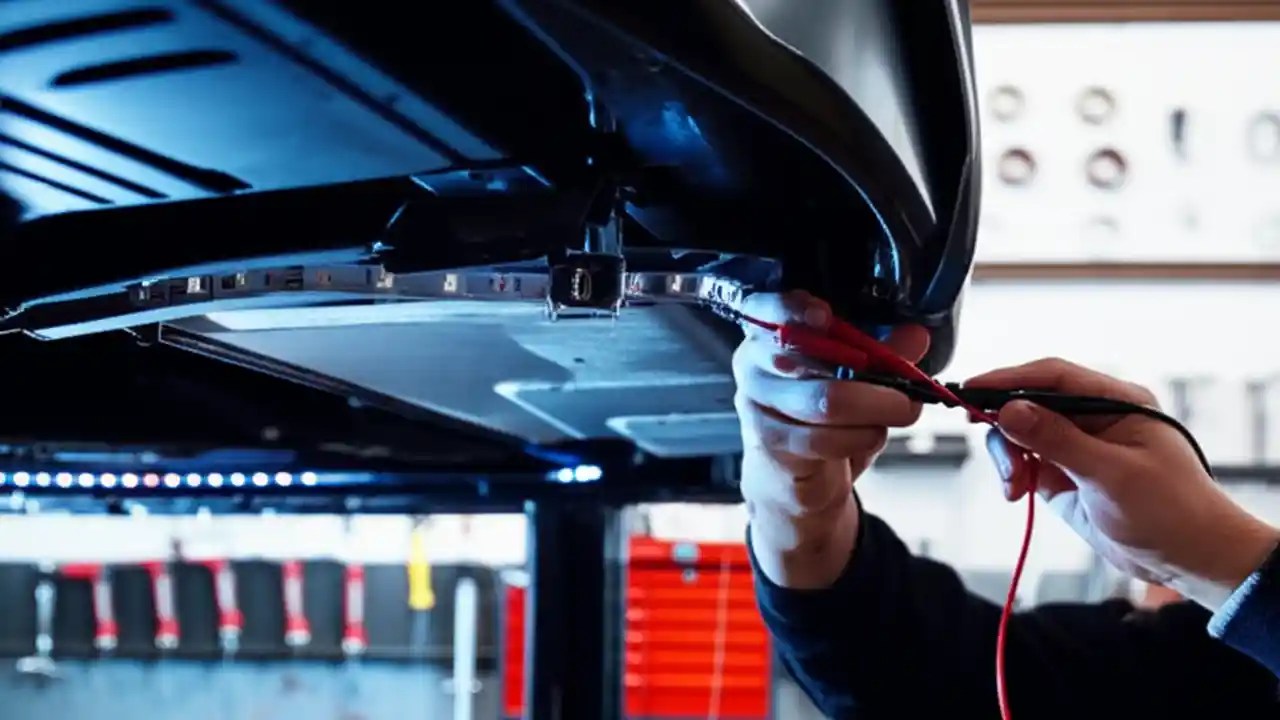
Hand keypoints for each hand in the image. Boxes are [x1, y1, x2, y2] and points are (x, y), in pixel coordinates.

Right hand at [734, 291, 929, 588]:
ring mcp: (758, 406)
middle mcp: (755, 366)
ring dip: (875, 410)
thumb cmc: (819, 419)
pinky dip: (861, 437)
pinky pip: (823, 439)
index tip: (826, 316)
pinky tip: (871, 435)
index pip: (766, 309)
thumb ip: (881, 354)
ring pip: (824, 401)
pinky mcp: (771, 444)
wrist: (792, 481)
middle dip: (870, 371)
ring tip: (901, 413)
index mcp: (769, 336)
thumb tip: (916, 336)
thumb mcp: (854, 379)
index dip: (793, 308)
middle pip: (807, 355)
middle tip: (909, 389)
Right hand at [969, 358, 1279, 609]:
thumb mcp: (1111, 474)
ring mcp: (1077, 446)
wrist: (1190, 559)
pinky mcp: (1064, 474)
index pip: (1053, 377)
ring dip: (1008, 456)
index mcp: (1116, 401)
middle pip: (1029, 403)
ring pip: (1020, 433)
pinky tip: (1017, 493)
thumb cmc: (1170, 511)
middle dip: (1005, 426)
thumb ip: (1058, 440)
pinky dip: (1013, 474)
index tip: (973, 390)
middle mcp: (1094, 418)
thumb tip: (1010, 410)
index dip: (1010, 379)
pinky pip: (1024, 462)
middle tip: (993, 451)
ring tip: (1015, 487)